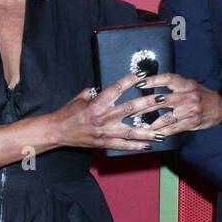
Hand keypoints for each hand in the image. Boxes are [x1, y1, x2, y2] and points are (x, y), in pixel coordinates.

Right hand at [50, 73, 170, 150]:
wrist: (58, 131)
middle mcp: (103, 117)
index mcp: (97, 102)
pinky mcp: (104, 143)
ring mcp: (105, 132)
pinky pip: (123, 146)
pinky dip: (136, 146)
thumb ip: (95, 92)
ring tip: (163, 131)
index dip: (130, 80)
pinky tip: (148, 145)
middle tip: (163, 99)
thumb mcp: (81, 97)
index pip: (117, 88)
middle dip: (148, 103)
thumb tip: (104, 87)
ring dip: (148, 131)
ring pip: (131, 131)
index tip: (143, 75)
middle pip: (130, 108)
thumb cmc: (69, 113)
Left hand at [144, 73, 221, 132]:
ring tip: (140, 128)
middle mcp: (188, 96)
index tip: (138, 83)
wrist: (221, 108)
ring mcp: (190, 110)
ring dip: (152, 123)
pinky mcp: (192, 122)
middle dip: (145, 106)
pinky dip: (164, 132)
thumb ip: (173, 86)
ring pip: (167, 117)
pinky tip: (155, 134)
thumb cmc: (202, 95)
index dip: (152, 80)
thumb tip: (152, 85)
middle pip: (162, 100)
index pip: (167, 79)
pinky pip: (175, 128)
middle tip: (132, 111)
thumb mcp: (189, 86)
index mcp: (186, 84)